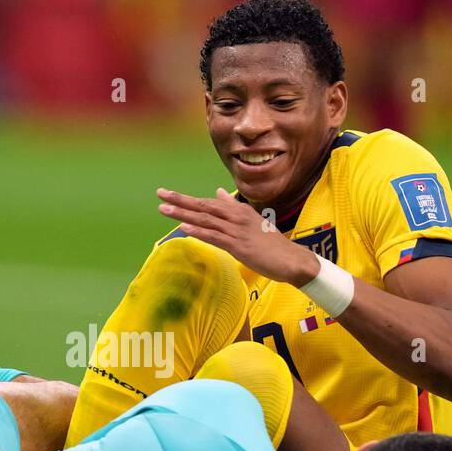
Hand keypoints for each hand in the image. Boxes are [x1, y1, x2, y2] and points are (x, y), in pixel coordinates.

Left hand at [157, 187, 318, 286]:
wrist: (291, 259)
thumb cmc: (271, 244)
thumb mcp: (251, 221)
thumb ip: (232, 208)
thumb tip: (218, 192)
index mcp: (239, 211)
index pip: (208, 203)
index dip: (186, 199)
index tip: (167, 194)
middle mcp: (237, 216)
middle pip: (203, 206)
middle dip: (180, 200)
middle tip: (160, 193)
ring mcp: (237, 230)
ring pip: (206, 219)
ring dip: (183, 213)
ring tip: (164, 209)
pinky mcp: (239, 245)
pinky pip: (215, 236)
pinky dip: (199, 231)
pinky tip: (184, 227)